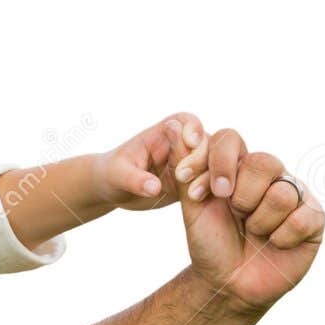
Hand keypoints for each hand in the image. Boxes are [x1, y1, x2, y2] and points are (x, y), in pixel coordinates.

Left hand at [92, 112, 207, 209]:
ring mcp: (190, 164)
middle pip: (206, 142)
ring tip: (193, 195)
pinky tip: (202, 202)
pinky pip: (209, 185)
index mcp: (163, 133)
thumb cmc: (112, 174)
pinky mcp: (193, 183)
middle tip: (183, 176)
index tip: (189, 142)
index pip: (186, 121)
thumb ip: (135, 180)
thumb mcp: (118, 175)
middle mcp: (181, 145)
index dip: (192, 128)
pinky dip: (210, 192)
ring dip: (208, 177)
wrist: (113, 191)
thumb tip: (154, 188)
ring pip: (212, 164)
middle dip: (200, 158)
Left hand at [177, 131, 324, 312]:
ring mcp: (296, 194)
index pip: (231, 140)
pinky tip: (274, 244)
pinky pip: (302, 217)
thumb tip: (175, 124)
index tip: (195, 192)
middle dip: (239, 195)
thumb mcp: (193, 207)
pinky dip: (280, 237)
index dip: (214, 162)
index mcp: (239, 167)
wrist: (226, 282)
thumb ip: (187, 167)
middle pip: (262, 161)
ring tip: (253, 233)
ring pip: (282, 192)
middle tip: (233, 214)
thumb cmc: (210, 242)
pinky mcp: (314, 218)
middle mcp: (271, 175)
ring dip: (258, 222)